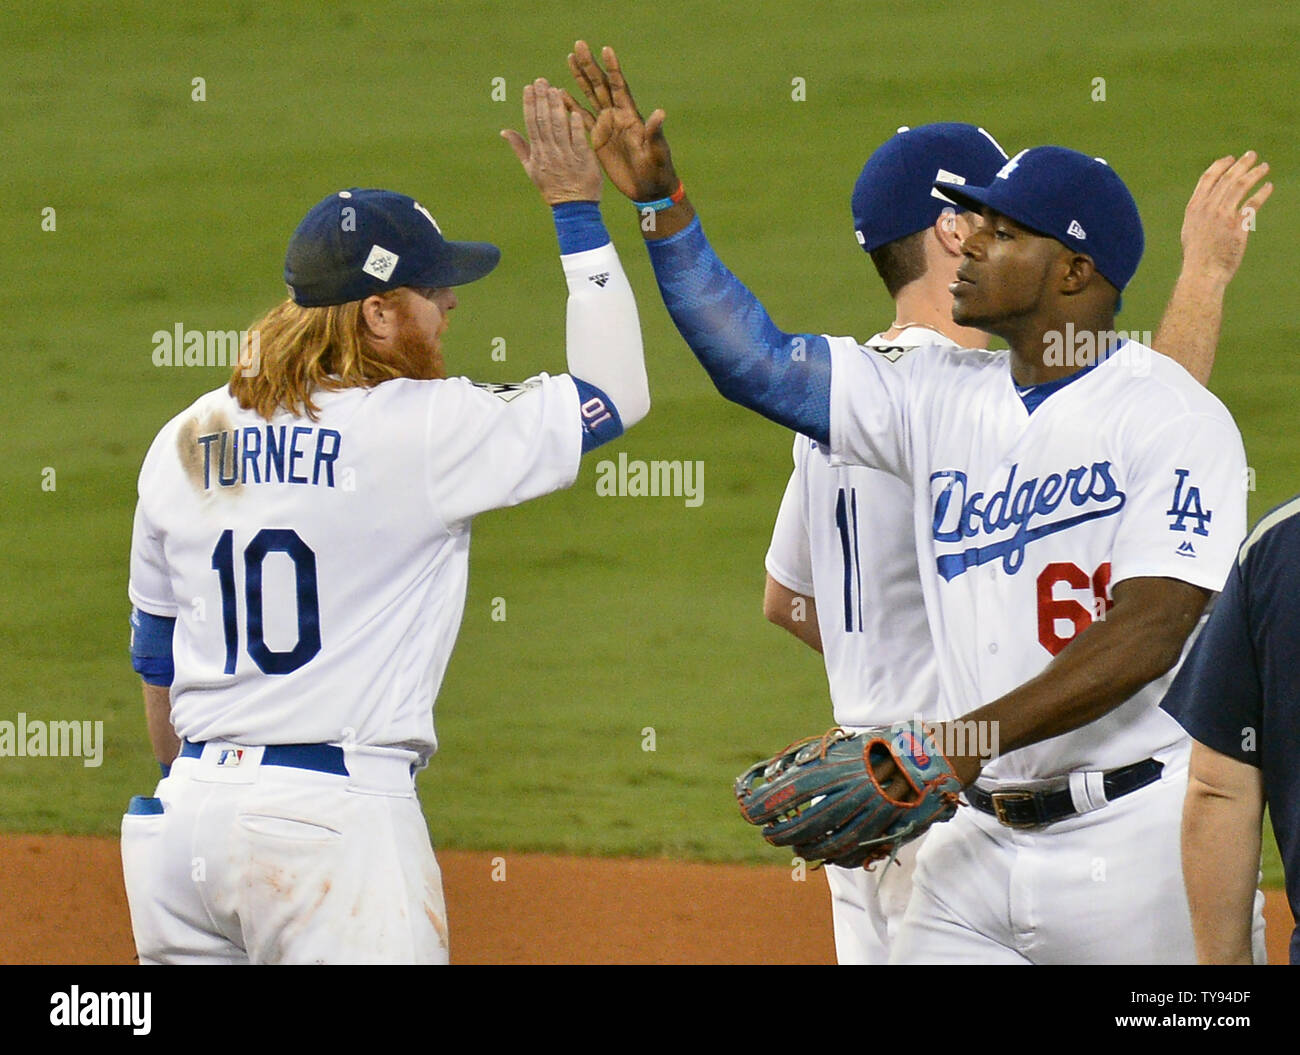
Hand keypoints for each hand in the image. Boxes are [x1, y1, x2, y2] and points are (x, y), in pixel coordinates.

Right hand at [501, 78, 602, 204]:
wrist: (574, 208)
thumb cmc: (553, 188)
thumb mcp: (532, 170)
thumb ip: (520, 148)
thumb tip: (504, 131)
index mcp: (537, 154)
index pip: (531, 124)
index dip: (529, 105)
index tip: (529, 87)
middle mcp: (550, 154)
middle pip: (544, 122)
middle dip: (542, 100)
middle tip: (542, 81)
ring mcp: (567, 157)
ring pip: (559, 128)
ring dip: (557, 108)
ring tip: (555, 90)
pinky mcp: (583, 161)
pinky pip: (578, 140)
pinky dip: (575, 126)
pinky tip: (573, 110)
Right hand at [566, 41, 678, 201]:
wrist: (648, 188)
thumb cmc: (657, 170)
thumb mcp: (656, 151)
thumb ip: (655, 132)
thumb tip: (660, 113)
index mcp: (631, 116)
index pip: (619, 87)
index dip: (613, 68)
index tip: (606, 49)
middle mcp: (617, 116)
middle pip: (601, 85)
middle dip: (590, 65)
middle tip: (578, 44)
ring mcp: (607, 125)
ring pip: (590, 96)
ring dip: (580, 78)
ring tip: (570, 58)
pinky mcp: (598, 138)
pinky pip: (582, 118)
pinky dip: (571, 106)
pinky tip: (560, 94)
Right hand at [1179, 152, 1271, 283]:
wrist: (1202, 273)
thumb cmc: (1197, 256)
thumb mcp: (1190, 230)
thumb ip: (1199, 214)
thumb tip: (1208, 204)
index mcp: (1194, 208)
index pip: (1208, 178)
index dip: (1220, 165)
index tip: (1231, 159)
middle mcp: (1208, 208)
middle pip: (1227, 178)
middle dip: (1241, 164)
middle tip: (1252, 155)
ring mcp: (1223, 216)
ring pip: (1241, 186)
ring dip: (1254, 173)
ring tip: (1264, 167)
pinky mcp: (1238, 226)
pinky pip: (1253, 203)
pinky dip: (1262, 193)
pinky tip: (1268, 187)